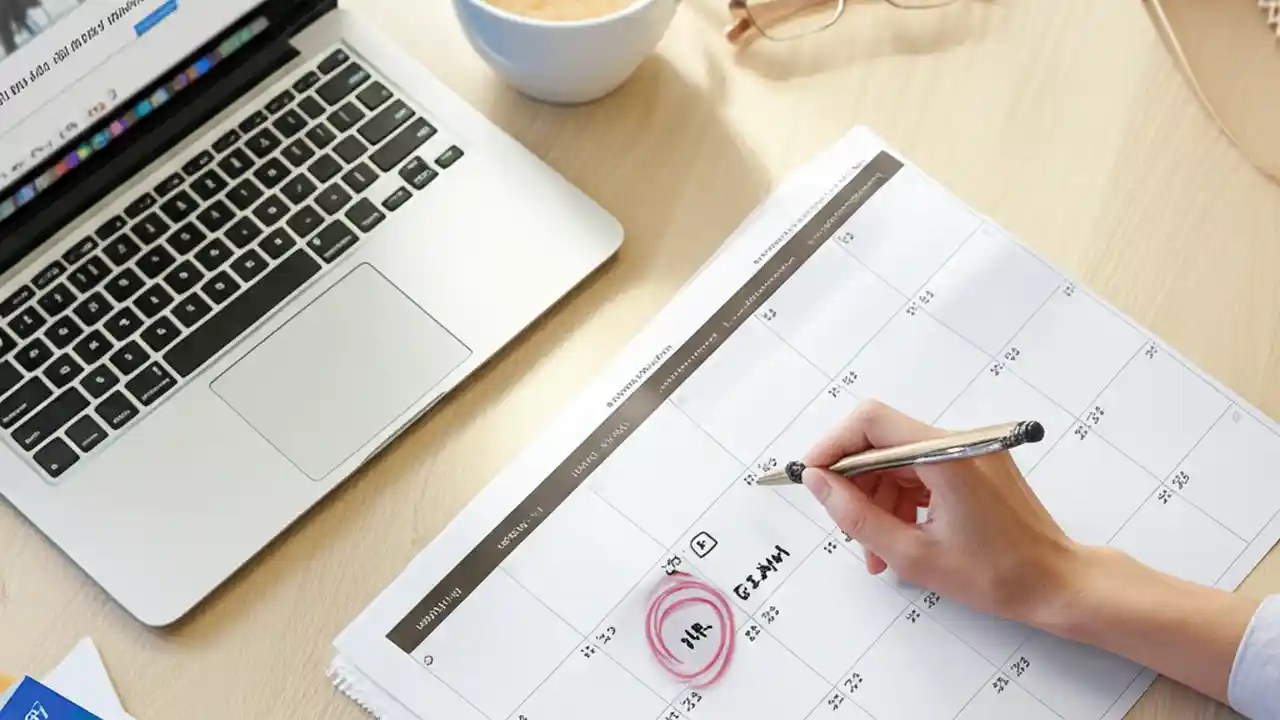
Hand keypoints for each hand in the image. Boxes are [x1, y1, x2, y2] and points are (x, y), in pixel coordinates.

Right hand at [801, 400, 1080, 624]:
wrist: (1058, 585)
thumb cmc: (997, 576)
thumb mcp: (912, 554)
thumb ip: (855, 515)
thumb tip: (817, 482)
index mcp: (946, 455)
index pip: (871, 422)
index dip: (834, 445)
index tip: (812, 478)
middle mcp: (959, 443)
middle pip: (882, 443)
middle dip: (854, 484)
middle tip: (846, 529)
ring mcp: (970, 452)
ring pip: (898, 461)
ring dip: (877, 500)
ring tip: (875, 551)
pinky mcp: (976, 466)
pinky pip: (921, 473)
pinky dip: (902, 502)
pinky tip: (898, 539)